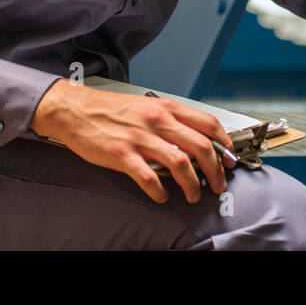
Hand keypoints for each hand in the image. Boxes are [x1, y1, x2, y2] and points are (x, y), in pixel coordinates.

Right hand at [30, 79, 237, 204]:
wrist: (76, 110)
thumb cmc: (112, 110)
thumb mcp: (148, 107)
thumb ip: (171, 121)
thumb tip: (195, 140)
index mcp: (167, 108)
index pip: (209, 123)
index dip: (225, 144)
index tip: (230, 159)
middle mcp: (158, 120)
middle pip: (201, 146)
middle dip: (216, 170)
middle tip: (218, 184)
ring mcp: (140, 138)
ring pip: (180, 162)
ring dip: (192, 184)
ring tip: (194, 195)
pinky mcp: (122, 154)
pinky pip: (149, 177)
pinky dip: (160, 191)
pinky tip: (163, 196)